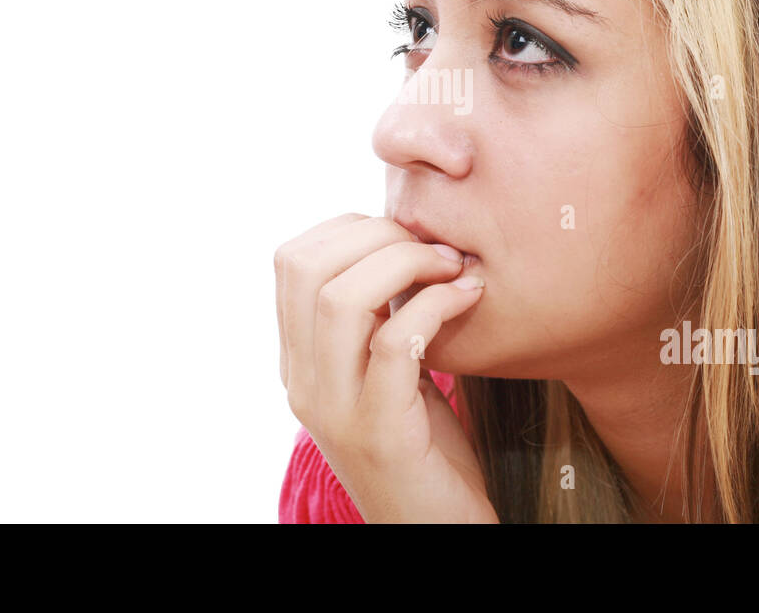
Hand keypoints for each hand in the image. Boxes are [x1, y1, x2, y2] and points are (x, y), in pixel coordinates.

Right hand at [275, 213, 497, 522]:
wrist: (435, 531)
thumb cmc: (425, 445)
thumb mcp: (389, 371)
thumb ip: (378, 316)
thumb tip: (402, 238)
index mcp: (299, 360)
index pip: (291, 260)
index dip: (348, 226)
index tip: (404, 233)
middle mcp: (303, 382)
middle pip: (308, 268)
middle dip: (378, 235)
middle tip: (437, 246)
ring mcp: (335, 410)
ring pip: (342, 299)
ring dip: (406, 263)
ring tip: (453, 266)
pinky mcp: (380, 433)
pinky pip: (395, 344)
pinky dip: (435, 305)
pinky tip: (468, 297)